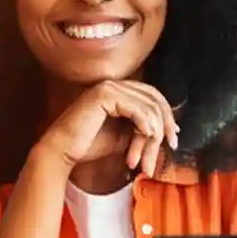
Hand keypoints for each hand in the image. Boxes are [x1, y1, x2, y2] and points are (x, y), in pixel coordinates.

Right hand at [35, 80, 178, 176]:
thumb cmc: (88, 145)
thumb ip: (141, 129)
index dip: (165, 114)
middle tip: (171, 144)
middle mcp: (113, 84)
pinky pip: (137, 108)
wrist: (63, 151)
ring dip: (153, 132)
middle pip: (153, 97)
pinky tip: (145, 138)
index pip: (150, 96)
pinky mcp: (104, 94)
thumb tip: (164, 130)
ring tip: (149, 153)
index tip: (172, 135)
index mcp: (116, 90)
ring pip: (147, 105)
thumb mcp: (123, 136)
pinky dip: (145, 125)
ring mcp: (108, 87)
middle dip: (165, 122)